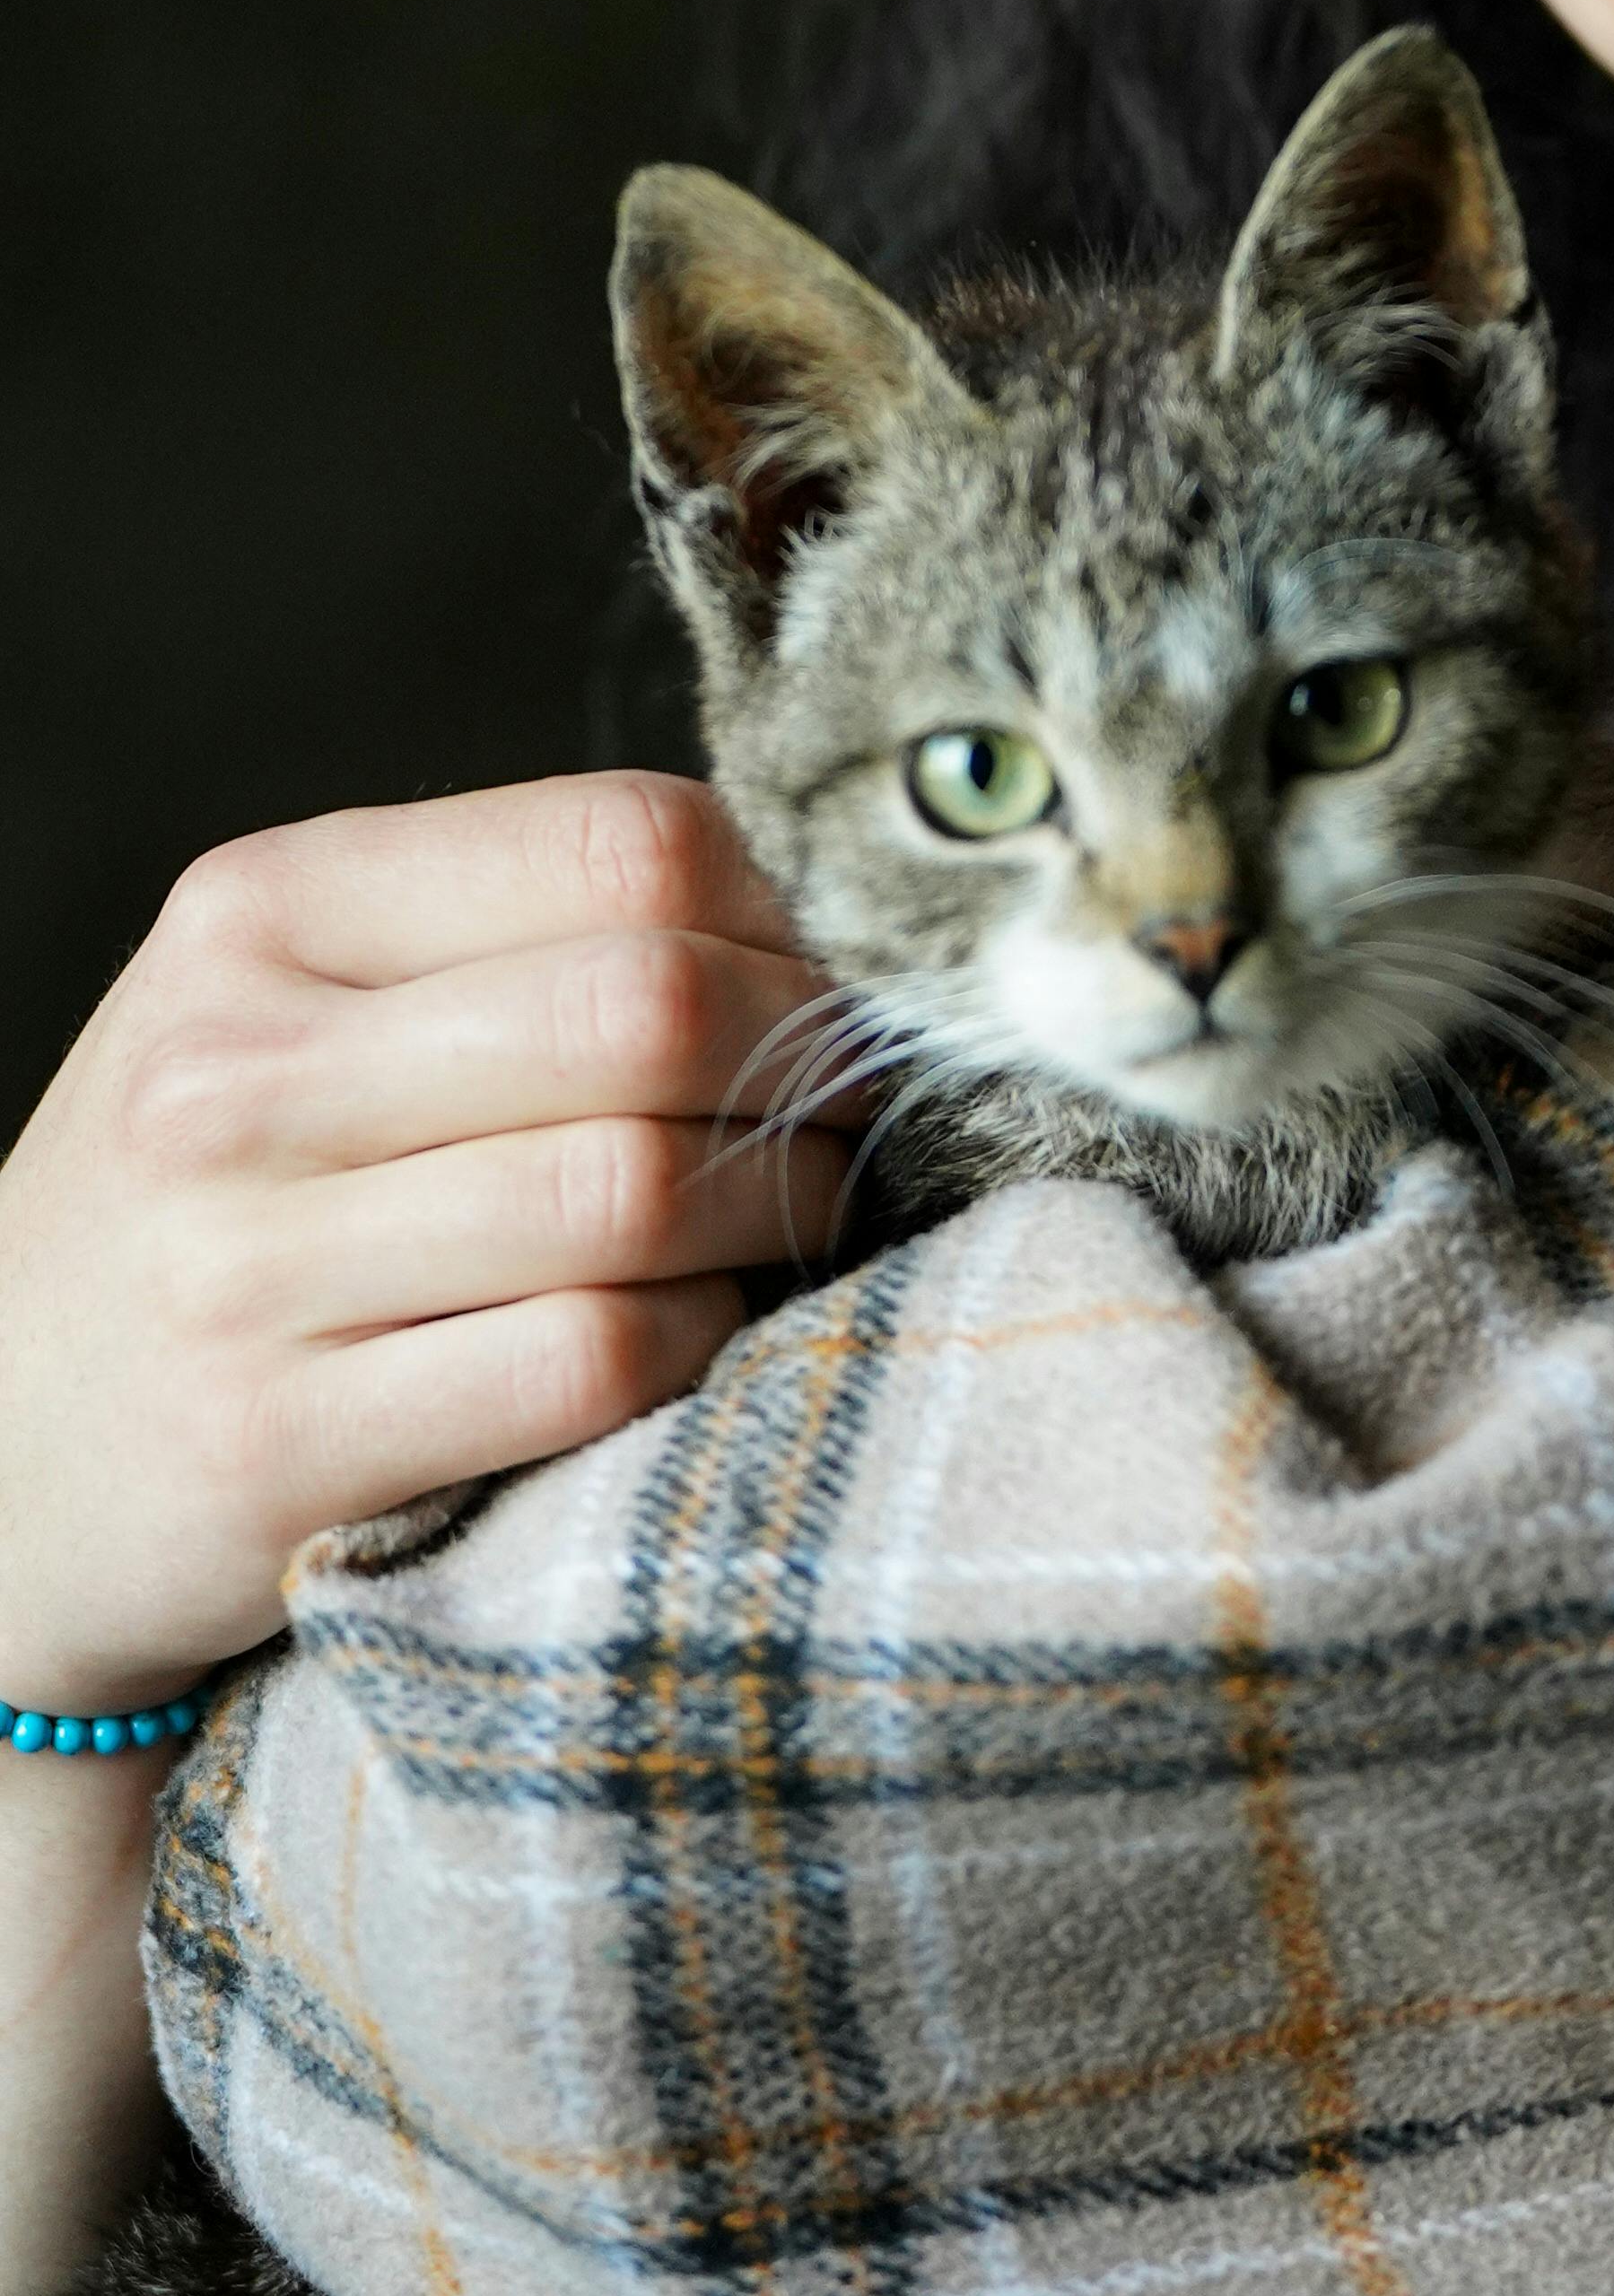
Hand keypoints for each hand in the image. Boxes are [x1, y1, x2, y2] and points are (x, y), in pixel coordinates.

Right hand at [0, 775, 845, 1711]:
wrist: (1, 1454)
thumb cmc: (221, 1196)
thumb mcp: (301, 1002)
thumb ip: (517, 930)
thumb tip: (822, 910)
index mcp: (262, 911)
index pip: (623, 841)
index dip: (782, 910)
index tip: (824, 976)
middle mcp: (236, 1073)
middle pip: (650, 1008)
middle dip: (804, 1058)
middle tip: (847, 1102)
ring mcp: (243, 1267)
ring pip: (637, 1189)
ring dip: (775, 1204)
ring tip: (788, 1208)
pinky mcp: (280, 1447)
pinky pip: (589, 1363)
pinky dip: (698, 1341)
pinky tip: (694, 1326)